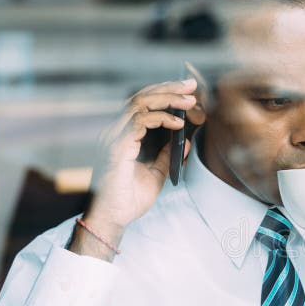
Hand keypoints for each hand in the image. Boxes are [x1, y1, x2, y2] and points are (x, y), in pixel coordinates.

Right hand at [85, 78, 205, 237]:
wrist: (113, 219)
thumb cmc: (128, 199)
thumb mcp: (156, 173)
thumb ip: (168, 155)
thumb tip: (185, 141)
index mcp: (122, 135)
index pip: (142, 103)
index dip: (164, 93)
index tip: (188, 91)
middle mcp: (114, 131)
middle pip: (141, 97)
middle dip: (168, 88)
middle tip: (191, 86)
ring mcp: (113, 137)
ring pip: (139, 103)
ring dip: (167, 99)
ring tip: (190, 102)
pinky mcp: (116, 147)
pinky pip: (139, 122)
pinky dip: (161, 119)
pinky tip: (178, 123)